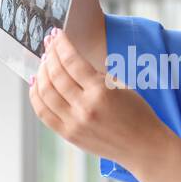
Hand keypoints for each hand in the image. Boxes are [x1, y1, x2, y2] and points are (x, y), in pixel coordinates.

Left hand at [28, 27, 169, 171]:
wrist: (144, 147)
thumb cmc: (137, 114)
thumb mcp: (121, 86)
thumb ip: (95, 75)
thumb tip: (69, 60)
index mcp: (101, 91)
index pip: (72, 61)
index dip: (61, 45)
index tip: (56, 34)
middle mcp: (85, 107)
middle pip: (56, 74)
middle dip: (50, 54)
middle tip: (49, 44)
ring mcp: (74, 123)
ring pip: (45, 92)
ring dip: (41, 72)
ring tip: (44, 62)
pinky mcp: (68, 135)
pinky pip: (43, 113)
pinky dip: (36, 96)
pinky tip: (37, 84)